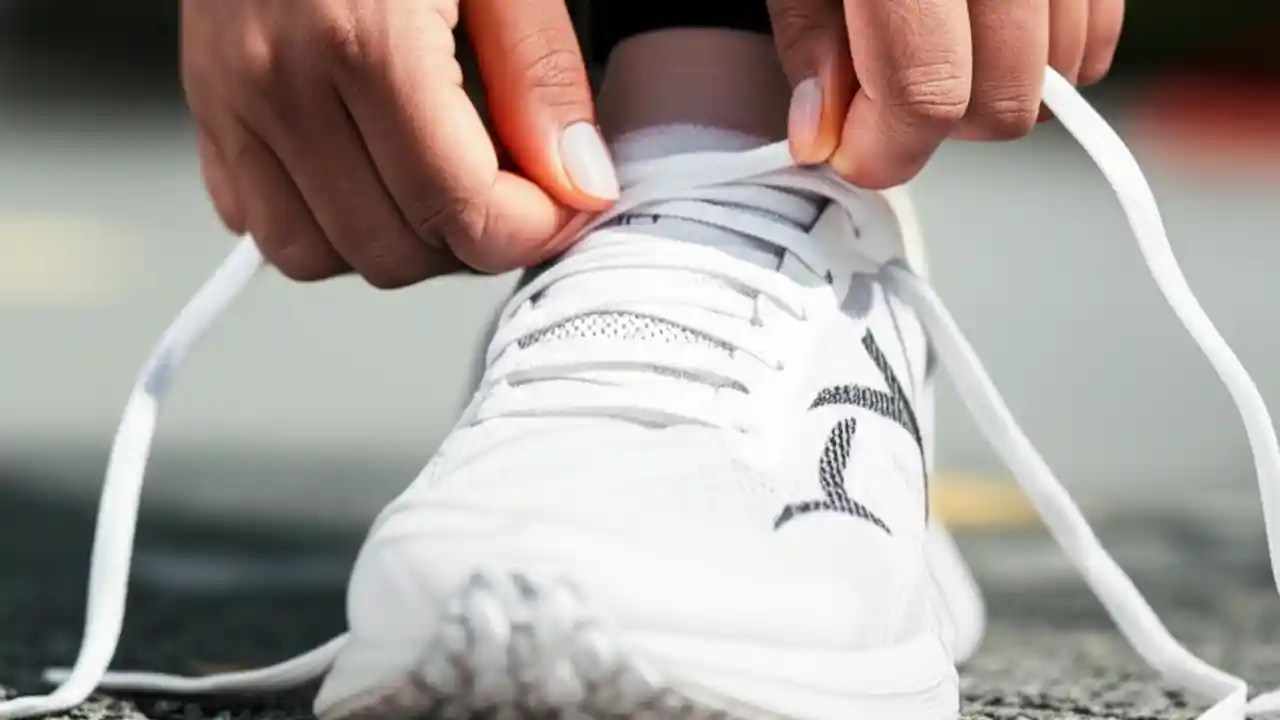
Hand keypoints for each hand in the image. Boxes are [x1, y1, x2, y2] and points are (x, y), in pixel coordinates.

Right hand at [183, 0, 617, 286]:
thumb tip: (577, 184)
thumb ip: (541, 77)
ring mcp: (232, 97)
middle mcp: (281, 79)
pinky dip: (323, 223)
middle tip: (514, 189)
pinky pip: (260, 221)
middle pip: (394, 251)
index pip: (458, 210)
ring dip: (395, 243)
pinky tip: (372, 172)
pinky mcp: (208, 106)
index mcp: (364, 38)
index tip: (565, 204)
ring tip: (443, 183)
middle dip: (471, 241)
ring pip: (319, 255)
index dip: (532, 230)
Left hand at [767, 0, 1123, 187]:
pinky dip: (1054, 58)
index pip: (927, 93)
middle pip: (1002, 101)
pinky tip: (992, 37)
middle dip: (934, 129)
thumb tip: (819, 140)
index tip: (845, 149)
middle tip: (880, 100)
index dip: (881, 146)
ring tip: (935, 49)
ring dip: (992, 94)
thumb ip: (811, 40)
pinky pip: (1099, 34)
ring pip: (1061, 78)